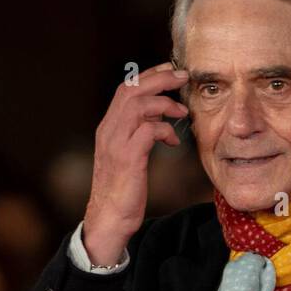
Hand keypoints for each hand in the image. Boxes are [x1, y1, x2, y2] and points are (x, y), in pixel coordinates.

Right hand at [83, 61, 189, 265]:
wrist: (108, 219)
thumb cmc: (122, 190)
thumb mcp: (127, 156)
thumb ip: (137, 134)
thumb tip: (157, 119)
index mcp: (108, 128)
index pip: (126, 89)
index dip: (149, 76)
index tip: (170, 71)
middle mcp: (109, 131)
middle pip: (132, 90)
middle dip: (160, 78)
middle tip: (183, 77)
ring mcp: (116, 144)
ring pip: (139, 105)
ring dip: (165, 103)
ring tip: (182, 112)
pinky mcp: (128, 159)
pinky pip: (149, 130)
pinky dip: (165, 130)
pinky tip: (174, 141)